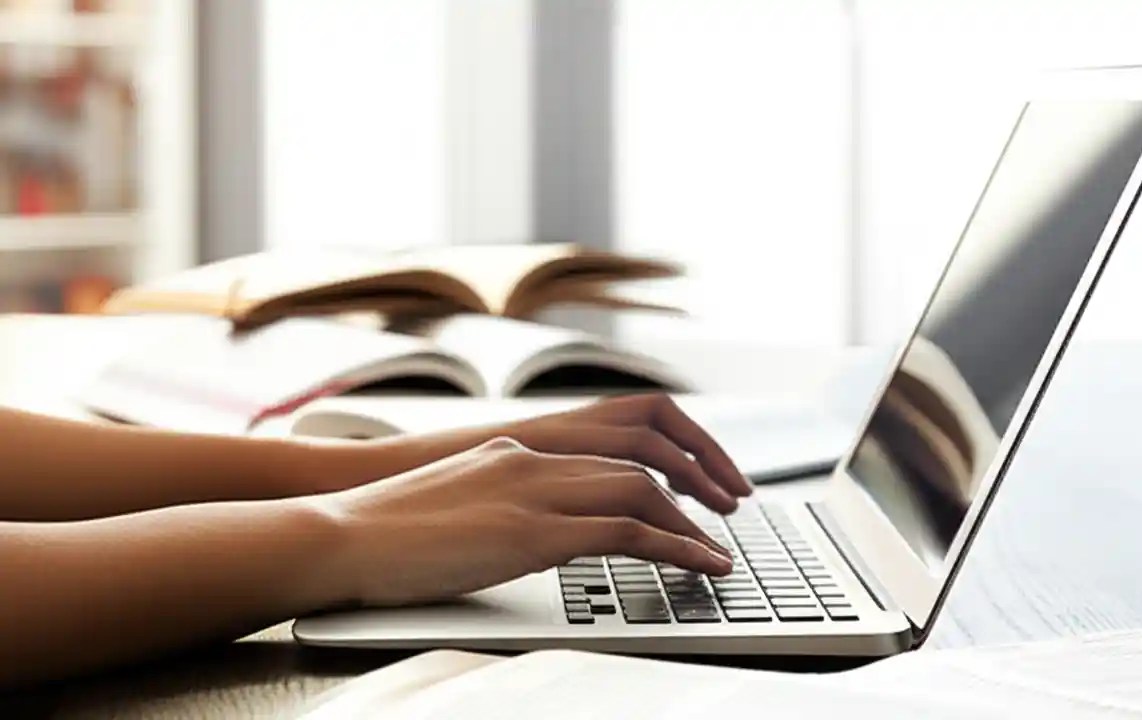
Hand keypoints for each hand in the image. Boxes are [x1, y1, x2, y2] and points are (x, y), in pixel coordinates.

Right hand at [311, 437, 735, 606]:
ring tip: (719, 550)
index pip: (608, 447)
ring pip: (640, 490)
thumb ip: (504, 504)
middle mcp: (531, 459)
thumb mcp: (457, 503)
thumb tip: (536, 532)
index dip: (659, 467)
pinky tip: (700, 563)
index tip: (689, 490)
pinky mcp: (530, 532)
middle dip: (693, 484)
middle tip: (726, 510)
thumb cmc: (385, 531)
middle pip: (637, 460)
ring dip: (691, 520)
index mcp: (514, 451)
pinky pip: (624, 532)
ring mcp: (532, 492)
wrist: (339, 536)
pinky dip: (674, 546)